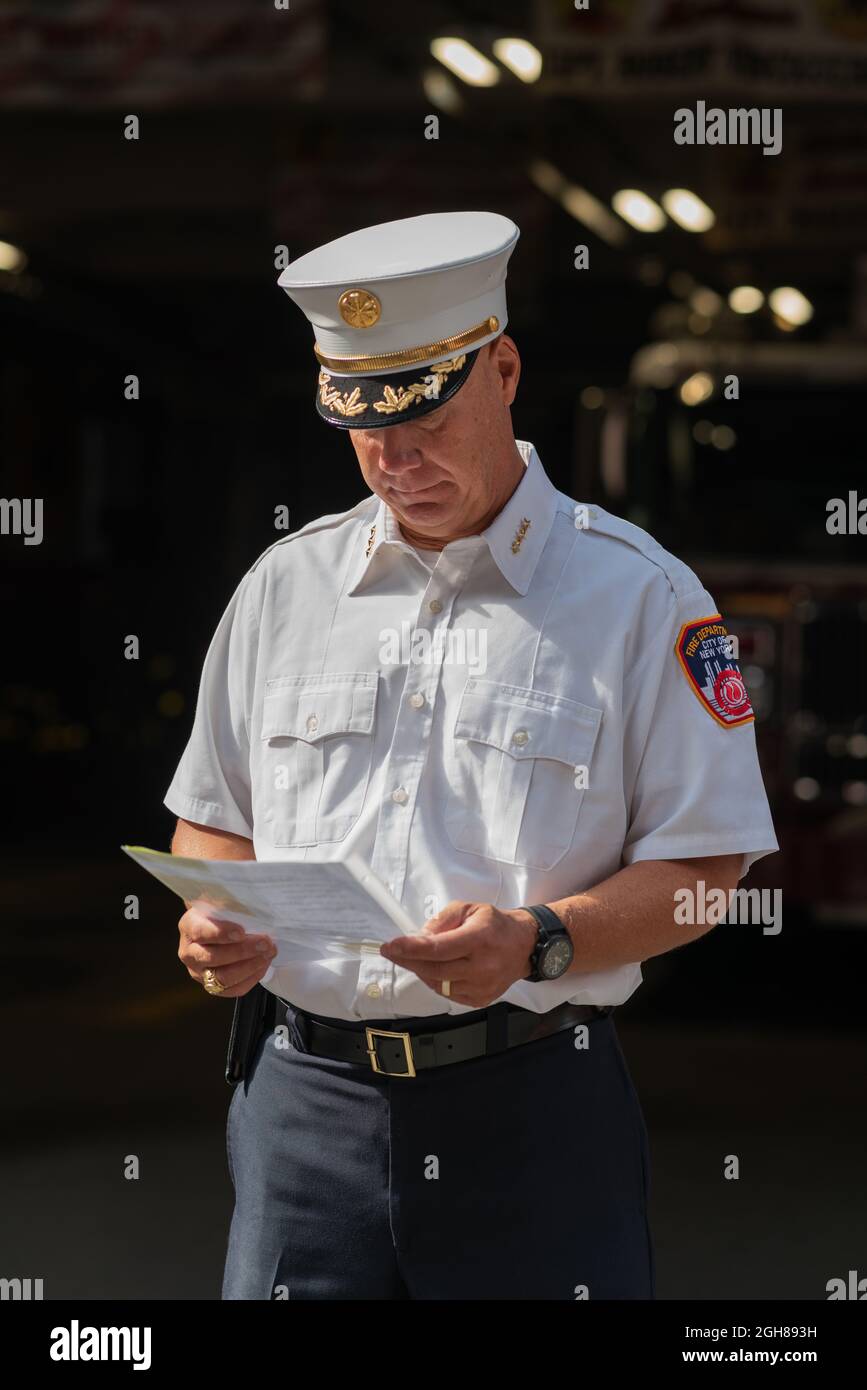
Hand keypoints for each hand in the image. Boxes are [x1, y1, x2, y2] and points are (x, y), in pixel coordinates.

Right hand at [178, 906, 276, 997]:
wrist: (221, 927)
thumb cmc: (224, 911)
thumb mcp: (223, 900)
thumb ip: (230, 901)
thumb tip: (248, 900)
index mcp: (188, 926)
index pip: (200, 932)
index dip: (221, 933)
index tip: (241, 931)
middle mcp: (189, 952)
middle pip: (213, 957)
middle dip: (242, 951)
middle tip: (265, 942)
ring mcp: (199, 972)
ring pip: (223, 977)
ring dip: (250, 966)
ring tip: (268, 953)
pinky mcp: (212, 986)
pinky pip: (233, 989)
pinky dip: (251, 978)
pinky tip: (264, 964)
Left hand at [379, 900, 537, 1007]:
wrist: (524, 946)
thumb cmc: (495, 925)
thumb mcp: (469, 909)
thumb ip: (442, 919)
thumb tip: (419, 936)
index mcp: (480, 939)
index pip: (438, 948)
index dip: (410, 948)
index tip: (390, 946)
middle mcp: (483, 966)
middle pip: (434, 970)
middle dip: (408, 961)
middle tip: (393, 952)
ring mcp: (483, 986)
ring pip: (439, 984)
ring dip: (422, 971)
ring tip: (418, 958)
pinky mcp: (481, 1000)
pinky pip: (449, 994)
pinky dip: (437, 982)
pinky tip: (437, 969)